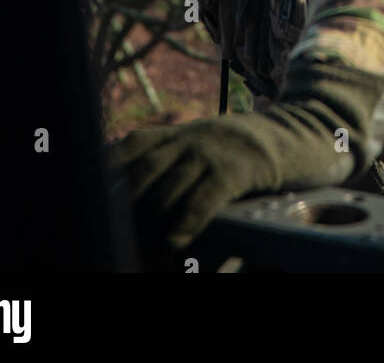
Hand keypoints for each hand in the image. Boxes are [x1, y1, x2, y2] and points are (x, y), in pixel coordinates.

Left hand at [107, 116, 276, 269]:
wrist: (291, 136)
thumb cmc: (235, 152)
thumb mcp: (198, 142)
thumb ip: (164, 158)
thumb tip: (120, 190)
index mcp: (175, 132)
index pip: (129, 148)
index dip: (108, 173)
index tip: (92, 201)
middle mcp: (188, 138)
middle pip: (143, 172)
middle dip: (125, 207)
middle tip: (113, 235)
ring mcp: (212, 151)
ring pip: (169, 189)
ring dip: (152, 225)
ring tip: (142, 252)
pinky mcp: (236, 168)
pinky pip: (204, 197)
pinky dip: (186, 220)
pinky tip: (174, 241)